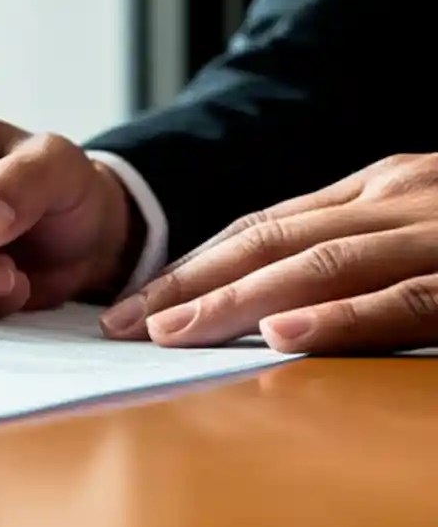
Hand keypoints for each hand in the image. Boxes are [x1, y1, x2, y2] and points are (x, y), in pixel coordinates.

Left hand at [100, 153, 437, 353]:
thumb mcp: (423, 223)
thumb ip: (358, 248)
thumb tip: (275, 298)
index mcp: (376, 189)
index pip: (263, 228)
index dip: (192, 267)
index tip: (130, 306)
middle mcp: (393, 199)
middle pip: (270, 242)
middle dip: (187, 285)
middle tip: (120, 325)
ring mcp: (433, 231)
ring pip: (319, 264)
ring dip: (237, 301)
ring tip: (170, 334)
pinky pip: (404, 299)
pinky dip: (339, 318)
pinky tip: (282, 337)